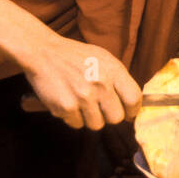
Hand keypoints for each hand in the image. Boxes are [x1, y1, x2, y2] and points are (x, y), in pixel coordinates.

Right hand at [20, 33, 141, 129]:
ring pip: (96, 124)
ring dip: (89, 118)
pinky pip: (76, 124)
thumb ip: (119, 79)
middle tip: (100, 108)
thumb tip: (133, 104)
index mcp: (113, 70)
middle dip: (109, 116)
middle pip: (116, 118)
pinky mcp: (65, 107)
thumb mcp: (103, 58)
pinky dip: (72, 117)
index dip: (132, 110)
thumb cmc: (75, 57)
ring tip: (81, 102)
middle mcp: (100, 84)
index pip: (134, 99)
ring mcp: (83, 97)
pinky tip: (68, 102)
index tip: (128, 112)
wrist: (44, 52)